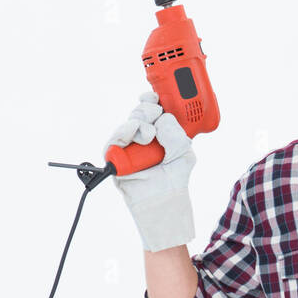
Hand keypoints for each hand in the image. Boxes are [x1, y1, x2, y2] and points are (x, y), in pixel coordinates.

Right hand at [105, 90, 195, 251]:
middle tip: (156, 114)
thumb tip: (159, 117)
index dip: (150, 99)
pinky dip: (124, 132)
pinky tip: (134, 133)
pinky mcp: (115, 159)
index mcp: (157, 133)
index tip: (156, 97)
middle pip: (137, 112)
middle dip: (147, 109)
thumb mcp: (183, 149)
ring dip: (138, 121)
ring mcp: (127, 147)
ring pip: (126, 123)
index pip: (149, 108)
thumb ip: (175, 129)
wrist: (166, 200)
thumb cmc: (175, 177)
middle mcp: (140, 137)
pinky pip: (113, 140)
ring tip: (149, 134)